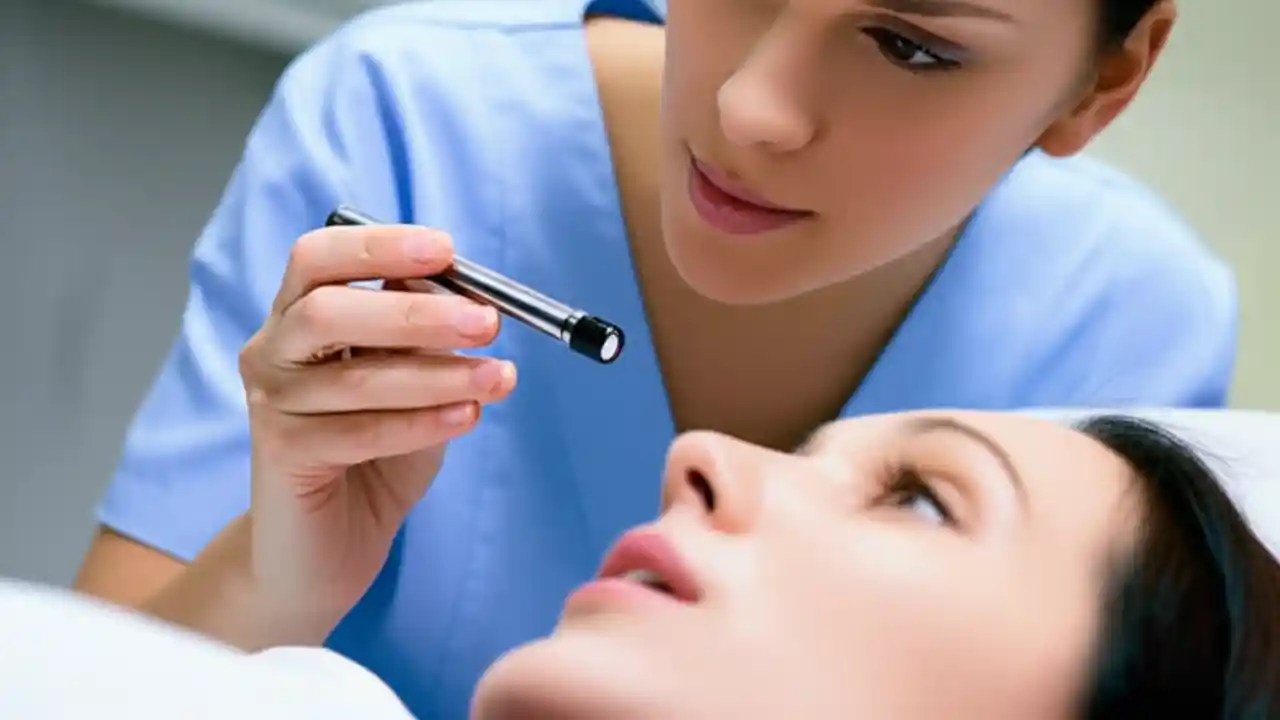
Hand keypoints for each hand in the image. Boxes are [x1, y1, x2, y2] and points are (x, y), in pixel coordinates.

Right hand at [238, 223, 516, 637]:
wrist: (327, 548)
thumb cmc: (373, 453)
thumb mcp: (410, 382)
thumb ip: (424, 339)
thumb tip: (472, 296)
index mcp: (297, 315)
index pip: (318, 257)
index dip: (378, 246)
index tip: (446, 248)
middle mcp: (272, 351)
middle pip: (328, 310)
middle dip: (416, 314)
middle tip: (488, 322)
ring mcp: (270, 404)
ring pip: (355, 377)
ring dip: (438, 373)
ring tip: (499, 378)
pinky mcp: (282, 455)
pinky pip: (360, 432)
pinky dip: (422, 422)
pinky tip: (468, 417)